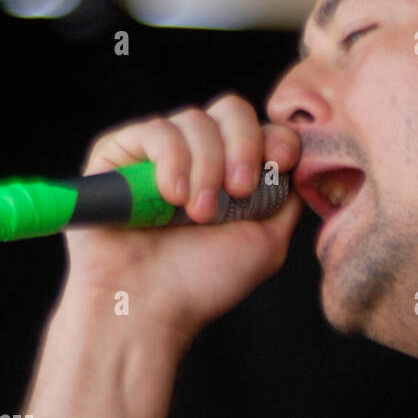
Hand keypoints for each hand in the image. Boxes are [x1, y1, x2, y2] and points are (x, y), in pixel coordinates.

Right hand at [62, 93, 303, 347]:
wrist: (147, 307)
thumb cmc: (202, 284)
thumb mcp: (267, 244)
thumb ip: (286, 199)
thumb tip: (297, 163)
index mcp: (234, 176)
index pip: (263, 130)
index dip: (276, 140)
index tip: (279, 164)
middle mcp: (198, 159)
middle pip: (232, 110)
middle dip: (244, 146)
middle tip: (238, 192)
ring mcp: (159, 154)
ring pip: (196, 120)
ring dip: (207, 166)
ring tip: (197, 213)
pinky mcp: (120, 152)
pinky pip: (157, 129)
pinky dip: (173, 160)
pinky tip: (171, 198)